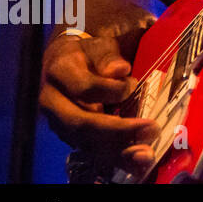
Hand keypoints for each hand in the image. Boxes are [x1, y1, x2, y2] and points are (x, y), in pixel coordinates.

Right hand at [40, 31, 158, 180]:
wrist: (78, 50)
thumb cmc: (96, 42)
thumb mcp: (103, 38)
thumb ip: (109, 54)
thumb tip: (119, 71)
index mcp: (60, 68)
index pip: (82, 87)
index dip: (110, 91)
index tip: (134, 86)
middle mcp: (53, 98)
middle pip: (79, 121)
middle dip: (115, 130)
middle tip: (149, 130)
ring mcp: (60, 120)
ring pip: (83, 142)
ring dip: (115, 152)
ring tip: (145, 156)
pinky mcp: (73, 134)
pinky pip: (91, 150)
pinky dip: (115, 159)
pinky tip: (137, 164)